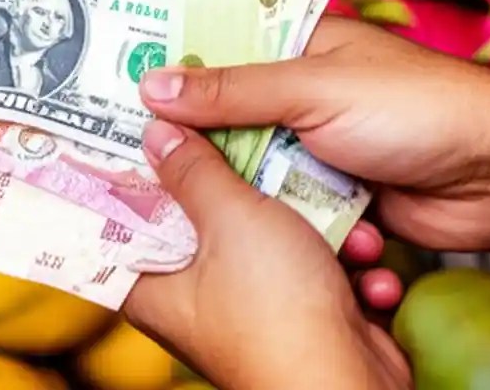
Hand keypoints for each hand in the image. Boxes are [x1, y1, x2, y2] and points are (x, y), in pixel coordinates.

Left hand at [122, 120, 409, 389]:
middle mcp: (195, 300)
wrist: (350, 382)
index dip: (140, 169)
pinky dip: (341, 263)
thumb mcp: (229, 218)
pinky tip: (361, 264)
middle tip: (254, 143)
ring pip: (271, 237)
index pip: (127, 215)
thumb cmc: (278, 314)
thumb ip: (193, 170)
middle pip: (205, 217)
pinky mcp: (300, 314)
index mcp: (153, 284)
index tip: (156, 125)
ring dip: (311, 223)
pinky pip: (313, 268)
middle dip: (243, 184)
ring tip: (337, 225)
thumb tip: (157, 133)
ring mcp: (251, 308)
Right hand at [138, 15, 489, 264]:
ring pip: (246, 160)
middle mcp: (302, 88)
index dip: (165, 52)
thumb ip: (232, 93)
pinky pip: (278, 201)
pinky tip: (215, 222)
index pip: (217, 37)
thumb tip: (152, 87)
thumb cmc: (419, 108)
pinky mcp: (333, 192)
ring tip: (148, 190)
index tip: (105, 71)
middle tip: (109, 143)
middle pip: (223, 107)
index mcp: (300, 41)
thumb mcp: (315, 89)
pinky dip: (259, 211)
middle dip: (181, 128)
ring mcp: (317, 143)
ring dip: (220, 176)